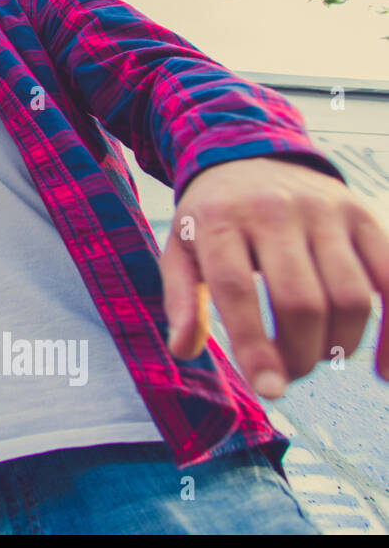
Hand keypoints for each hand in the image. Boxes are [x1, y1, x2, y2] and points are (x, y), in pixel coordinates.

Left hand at [161, 156, 388, 395]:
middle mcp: (274, 212)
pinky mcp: (363, 216)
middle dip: (298, 353)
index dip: (255, 346)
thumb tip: (183, 351)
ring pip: (349, 295)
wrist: (249, 157)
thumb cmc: (211, 218)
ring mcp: (325, 211)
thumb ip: (181, 299)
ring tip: (319, 357)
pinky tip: (383, 369)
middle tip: (287, 375)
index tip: (269, 390)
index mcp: (220, 221)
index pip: (238, 291)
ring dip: (339, 344)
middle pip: (300, 300)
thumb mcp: (179, 249)